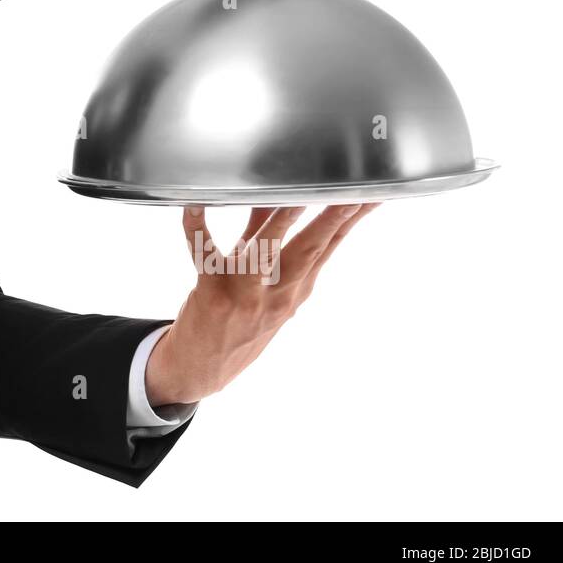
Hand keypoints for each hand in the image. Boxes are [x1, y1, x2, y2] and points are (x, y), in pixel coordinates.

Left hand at [144, 203, 382, 406]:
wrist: (202, 369)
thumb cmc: (237, 318)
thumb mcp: (266, 285)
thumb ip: (269, 238)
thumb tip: (279, 197)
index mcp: (296, 289)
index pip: (329, 248)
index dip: (350, 221)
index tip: (369, 195)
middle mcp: (278, 293)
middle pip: (309, 250)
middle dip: (330, 221)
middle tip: (348, 193)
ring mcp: (245, 294)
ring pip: (266, 252)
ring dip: (278, 224)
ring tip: (292, 198)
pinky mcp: (211, 292)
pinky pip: (202, 254)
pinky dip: (195, 227)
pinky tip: (193, 205)